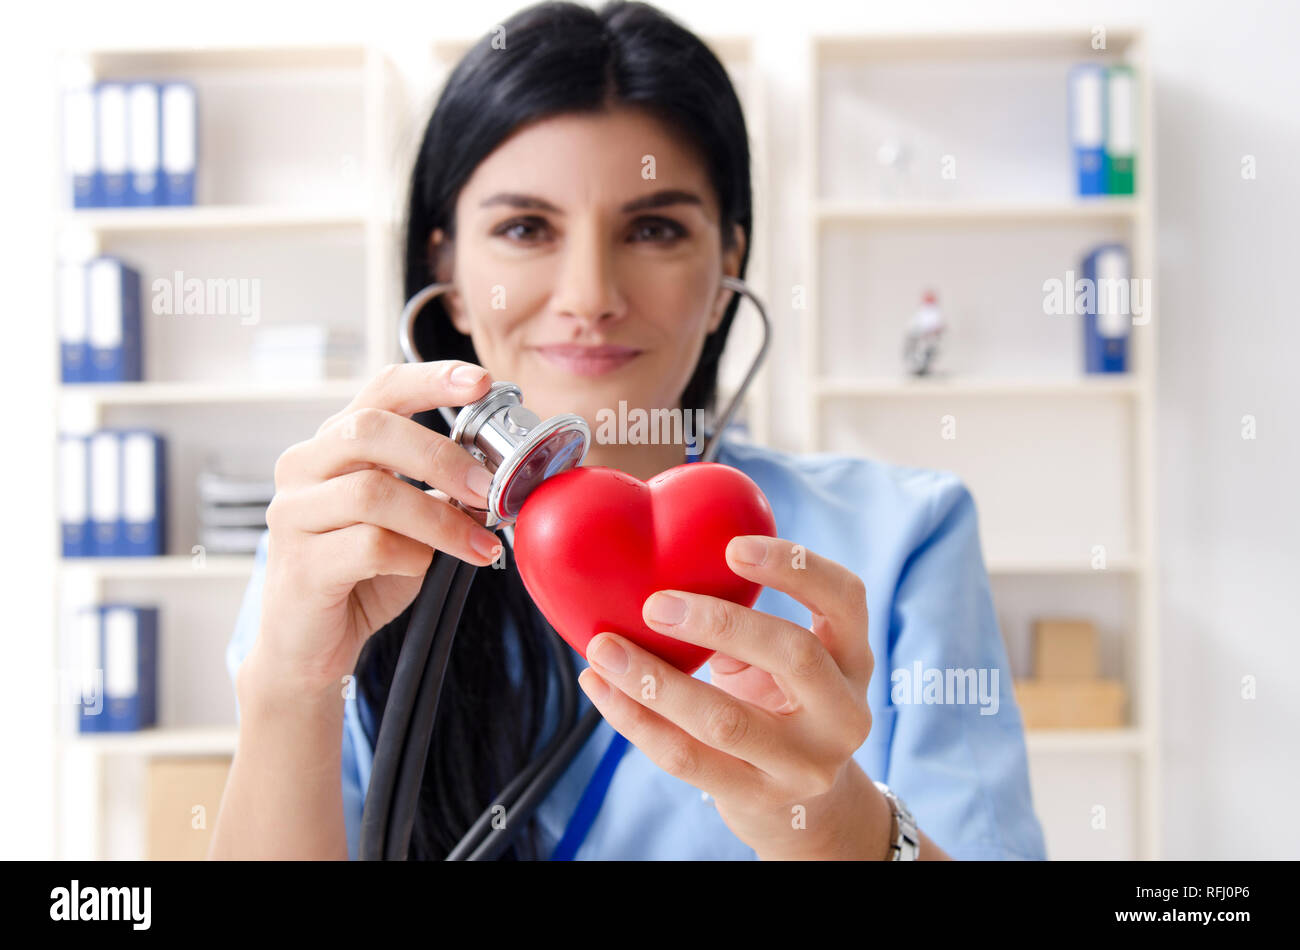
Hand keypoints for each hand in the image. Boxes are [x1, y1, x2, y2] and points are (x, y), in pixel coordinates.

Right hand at [246, 361, 504, 699]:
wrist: (308, 647)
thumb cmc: (362, 576)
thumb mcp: (410, 523)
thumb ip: (440, 491)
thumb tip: (501, 475)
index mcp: (334, 445)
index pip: (380, 389)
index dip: (431, 378)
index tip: (481, 381)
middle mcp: (303, 467)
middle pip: (369, 430)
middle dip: (441, 455)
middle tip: (489, 488)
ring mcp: (293, 514)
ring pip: (373, 493)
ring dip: (440, 519)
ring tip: (480, 544)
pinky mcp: (300, 565)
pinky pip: (367, 546)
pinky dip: (412, 555)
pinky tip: (426, 568)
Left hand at [577, 535, 881, 859]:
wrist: (803, 808)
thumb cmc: (777, 703)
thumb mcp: (782, 660)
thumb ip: (745, 620)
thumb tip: (658, 564)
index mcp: (853, 657)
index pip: (845, 598)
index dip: (797, 567)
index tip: (732, 547)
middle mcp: (844, 712)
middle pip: (795, 654)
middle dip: (720, 622)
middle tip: (654, 604)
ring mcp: (806, 764)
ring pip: (727, 718)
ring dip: (655, 680)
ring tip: (604, 648)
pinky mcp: (758, 798)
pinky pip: (686, 758)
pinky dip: (635, 719)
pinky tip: (600, 686)